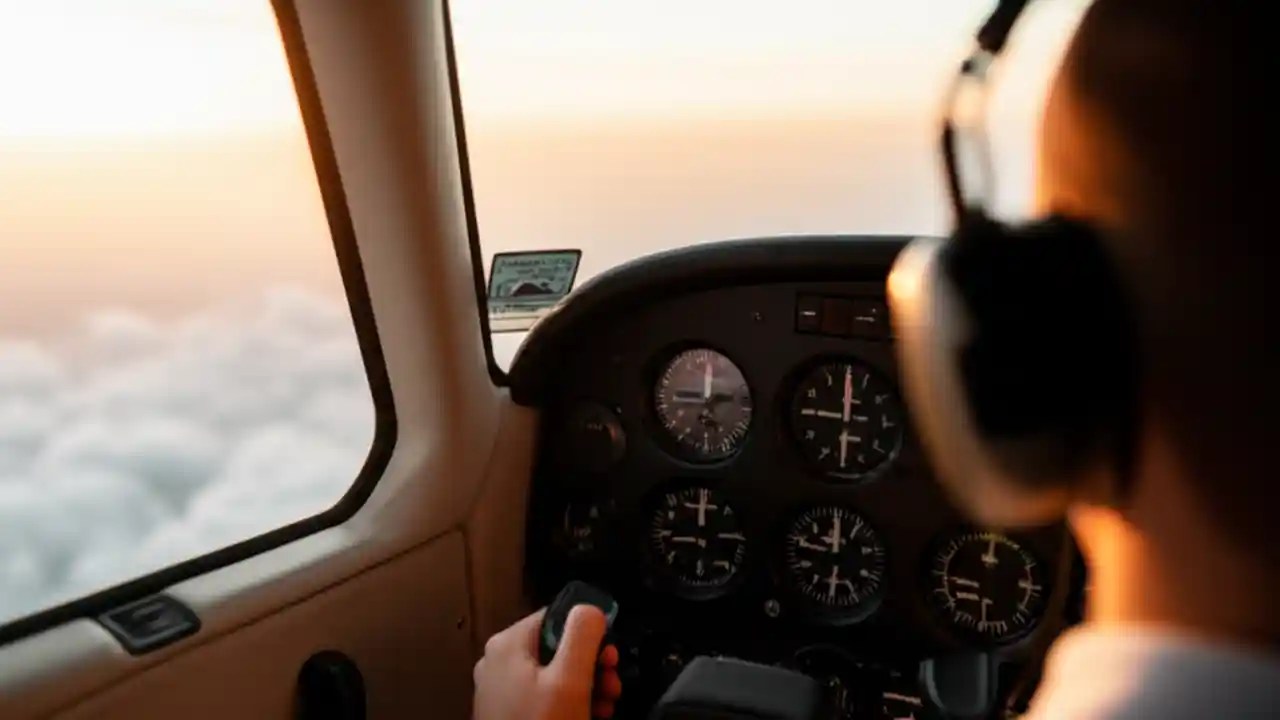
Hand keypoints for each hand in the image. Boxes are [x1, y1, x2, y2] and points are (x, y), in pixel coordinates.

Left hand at [472, 605, 622, 719]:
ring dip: (586, 686)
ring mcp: (501, 690)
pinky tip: (588, 717)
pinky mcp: (507, 713)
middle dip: (592, 665)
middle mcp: (499, 661)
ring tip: (605, 706)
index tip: (610, 657)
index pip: (557, 616)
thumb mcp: (570, 680)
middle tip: (612, 686)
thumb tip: (590, 607)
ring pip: (553, 674)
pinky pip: (542, 696)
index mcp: (508, 644)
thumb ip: (582, 637)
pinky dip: (567, 702)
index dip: (589, 633)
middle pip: (557, 647)